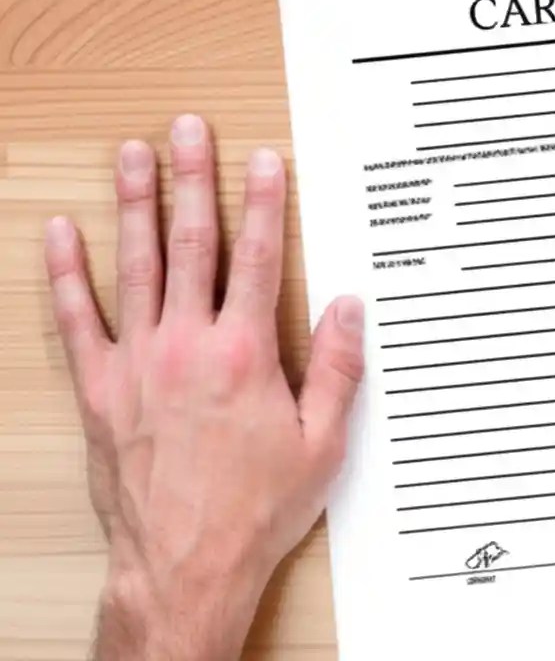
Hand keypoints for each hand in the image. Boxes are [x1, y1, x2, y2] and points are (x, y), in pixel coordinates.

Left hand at [44, 115, 364, 659]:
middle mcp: (187, 347)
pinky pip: (78, 319)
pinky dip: (68, 274)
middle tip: (189, 133)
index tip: (262, 162)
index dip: (262, 203)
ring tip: (135, 158)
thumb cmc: (254, 509)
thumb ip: (337, 370)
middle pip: (191, 245)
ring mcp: (137, 364)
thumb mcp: (321, 443)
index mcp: (245, 355)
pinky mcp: (101, 390)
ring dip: (135, 206)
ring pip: (135, 266)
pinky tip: (63, 234)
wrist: (184, 564)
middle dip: (193, 181)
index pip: (256, 259)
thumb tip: (349, 309)